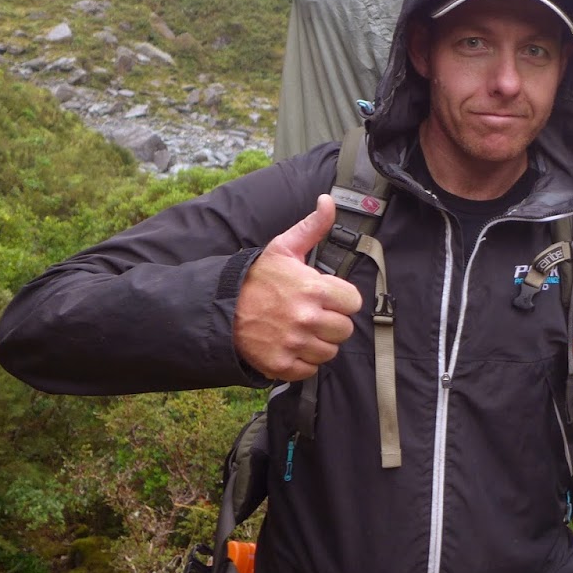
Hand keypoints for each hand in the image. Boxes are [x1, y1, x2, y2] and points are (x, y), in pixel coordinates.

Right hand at [234, 194, 362, 379]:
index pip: (353, 303)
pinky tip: (290, 345)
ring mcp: (293, 344)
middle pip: (344, 330)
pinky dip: (302, 362)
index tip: (326, 297)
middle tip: (312, 314)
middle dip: (331, 322)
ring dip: (318, 343)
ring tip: (300, 329)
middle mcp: (307, 318)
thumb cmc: (256, 278)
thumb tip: (328, 201)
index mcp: (314, 289)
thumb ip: (312, 226)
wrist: (219, 307)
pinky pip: (309, 370)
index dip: (341, 299)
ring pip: (329, 352)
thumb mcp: (284, 247)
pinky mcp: (280, 365)